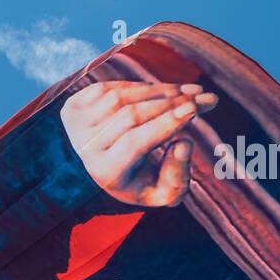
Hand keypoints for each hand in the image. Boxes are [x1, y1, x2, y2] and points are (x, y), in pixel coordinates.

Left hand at [60, 81, 217, 207]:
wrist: (100, 168)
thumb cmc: (139, 180)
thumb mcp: (161, 192)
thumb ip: (177, 178)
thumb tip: (184, 144)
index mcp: (105, 172)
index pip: (135, 142)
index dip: (165, 123)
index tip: (194, 109)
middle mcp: (85, 148)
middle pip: (131, 116)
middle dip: (172, 103)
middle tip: (205, 99)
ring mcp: (76, 125)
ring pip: (123, 97)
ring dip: (162, 90)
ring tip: (191, 92)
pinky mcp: (74, 106)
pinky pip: (113, 87)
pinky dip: (143, 86)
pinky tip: (167, 90)